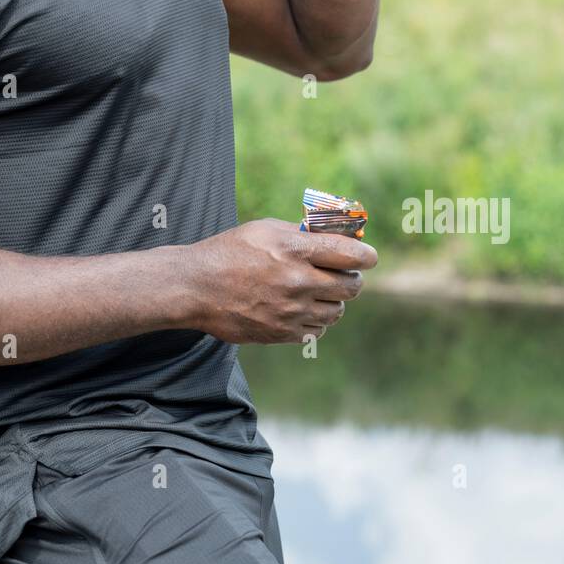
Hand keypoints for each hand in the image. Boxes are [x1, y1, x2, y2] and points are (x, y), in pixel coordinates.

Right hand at [183, 217, 376, 343]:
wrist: (196, 287)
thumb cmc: (230, 251)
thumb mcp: (265, 229)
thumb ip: (303, 233)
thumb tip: (336, 236)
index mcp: (295, 250)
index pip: (352, 255)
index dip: (366, 256)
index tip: (368, 257)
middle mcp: (298, 282)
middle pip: (351, 286)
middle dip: (351, 278)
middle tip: (343, 274)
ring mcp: (291, 311)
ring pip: (337, 311)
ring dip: (333, 301)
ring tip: (317, 291)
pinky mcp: (282, 333)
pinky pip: (317, 331)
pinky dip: (316, 320)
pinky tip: (302, 308)